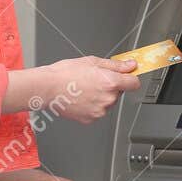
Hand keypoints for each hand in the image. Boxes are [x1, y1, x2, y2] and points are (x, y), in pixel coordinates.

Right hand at [9, 56, 146, 123]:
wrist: (47, 88)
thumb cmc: (65, 73)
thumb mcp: (92, 61)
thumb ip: (115, 65)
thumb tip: (130, 65)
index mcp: (111, 82)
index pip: (134, 83)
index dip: (130, 78)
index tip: (126, 76)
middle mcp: (108, 98)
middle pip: (119, 93)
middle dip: (110, 86)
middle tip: (94, 80)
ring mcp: (100, 110)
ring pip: (108, 102)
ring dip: (101, 97)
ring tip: (84, 89)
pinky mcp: (91, 118)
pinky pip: (97, 111)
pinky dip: (91, 106)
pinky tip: (80, 98)